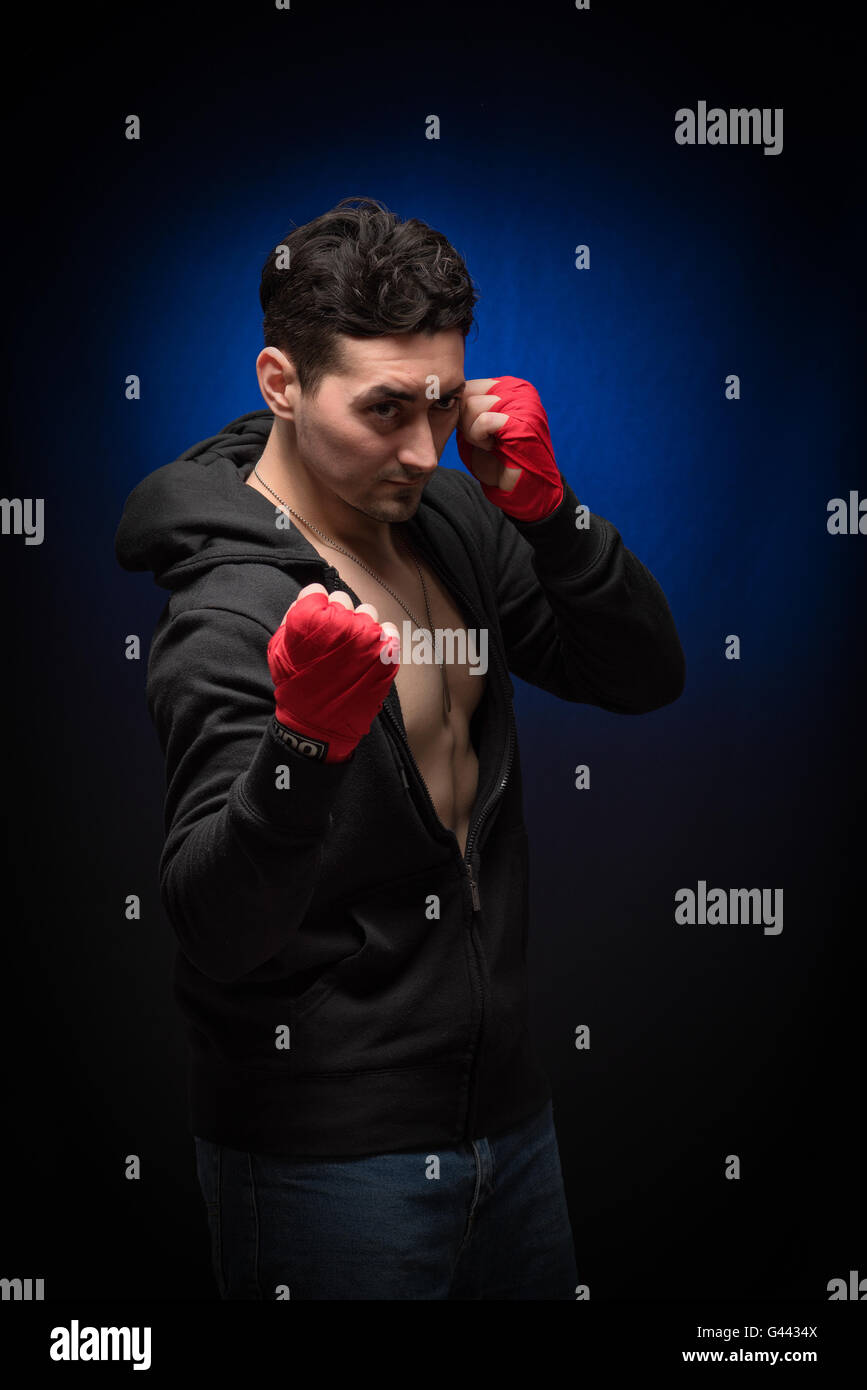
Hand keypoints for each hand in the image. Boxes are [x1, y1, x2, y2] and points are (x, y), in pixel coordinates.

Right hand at [267, 585, 399, 761]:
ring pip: (367, 612)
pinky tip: (370, 653)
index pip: (316, 592)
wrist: (317, 724)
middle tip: (331, 640)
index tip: (314, 622)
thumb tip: (305, 600)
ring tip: (350, 649)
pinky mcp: (386, 652)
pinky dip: (382, 639)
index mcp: (310, 617)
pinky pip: (389, 631)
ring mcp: (367, 636)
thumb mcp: (278, 650)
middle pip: (343, 600)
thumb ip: (290, 619)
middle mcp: (341, 620)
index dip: (313, 606)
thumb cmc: (294, 688)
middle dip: (336, 616)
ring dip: (359, 626)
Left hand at [456, 375, 563, 522]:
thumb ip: (464, 406)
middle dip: (465, 423)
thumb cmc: (497, 461)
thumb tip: (441, 394)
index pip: (468, 386)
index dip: (460, 414)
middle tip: (483, 441)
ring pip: (472, 405)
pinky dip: (480, 438)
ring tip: (490, 445)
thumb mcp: (475, 427)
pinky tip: (492, 448)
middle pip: (467, 394)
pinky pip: (484, 421)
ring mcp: (524, 404)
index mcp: (510, 387)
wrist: (521, 490)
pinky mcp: (523, 422)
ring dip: (472, 433)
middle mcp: (520, 390)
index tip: (473, 434)